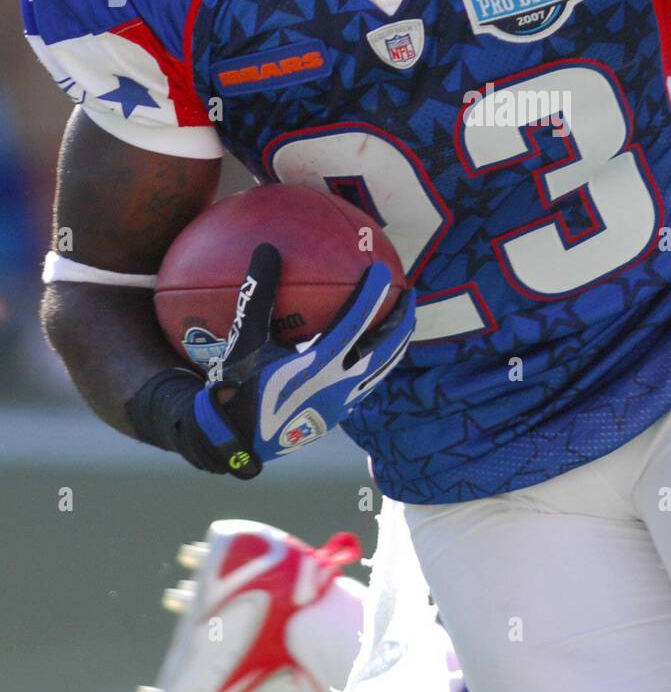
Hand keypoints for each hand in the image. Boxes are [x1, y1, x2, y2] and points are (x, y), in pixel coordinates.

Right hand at [192, 243, 414, 478]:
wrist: (237, 442)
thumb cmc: (237, 388)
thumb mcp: (243, 340)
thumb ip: (258, 295)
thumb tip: (267, 249)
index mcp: (318, 365)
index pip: (355, 324)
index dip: (372, 295)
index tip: (383, 269)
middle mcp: (339, 384)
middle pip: (385, 348)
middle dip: (402, 318)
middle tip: (411, 292)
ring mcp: (343, 402)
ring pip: (384, 368)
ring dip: (398, 342)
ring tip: (405, 320)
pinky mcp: (341, 414)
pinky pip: (371, 383)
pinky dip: (381, 363)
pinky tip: (378, 351)